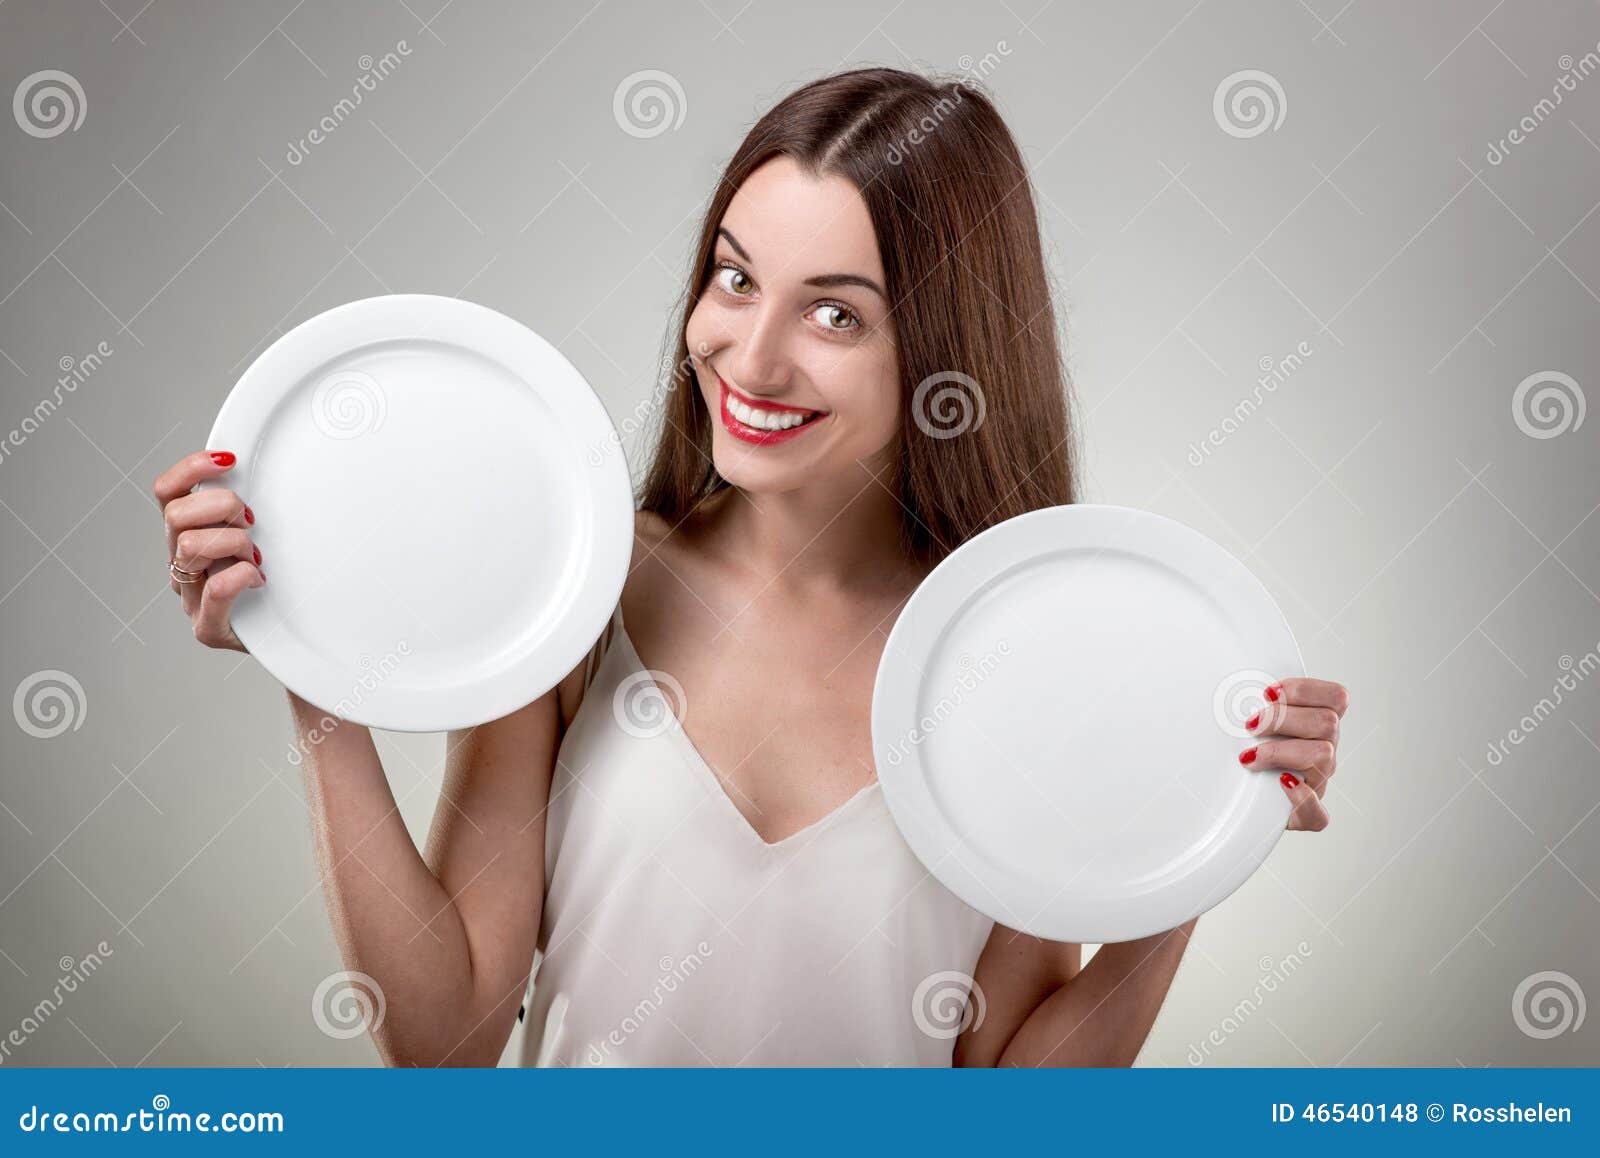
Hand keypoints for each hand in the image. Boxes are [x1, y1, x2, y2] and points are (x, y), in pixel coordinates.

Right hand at [151, 450, 263, 651]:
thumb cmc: (274, 582)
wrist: (288, 638)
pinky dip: (241, 576)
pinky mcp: (207, 628)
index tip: (230, 460)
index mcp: (187, 536)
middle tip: (252, 521)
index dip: (192, 468)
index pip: (166, 491)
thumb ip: (246, 505)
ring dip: (234, 543)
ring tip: (257, 557)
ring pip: (189, 546)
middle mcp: (180, 564)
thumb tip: (253, 465)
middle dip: (221, 506)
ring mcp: (190, 597)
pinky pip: (215, 589)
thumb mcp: (259, 533)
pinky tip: (259, 578)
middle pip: (175, 514)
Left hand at [1239, 677, 1348, 830]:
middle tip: (1250, 725)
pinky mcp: (1306, 815)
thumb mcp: (1248, 718)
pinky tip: (1280, 785)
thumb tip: (1232, 678)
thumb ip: (1253, 699)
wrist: (1233, 796)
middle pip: (1328, 722)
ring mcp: (1318, 782)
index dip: (1305, 690)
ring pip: (1324, 755)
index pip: (1336, 697)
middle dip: (1283, 718)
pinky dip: (1301, 798)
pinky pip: (1319, 814)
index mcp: (1316, 724)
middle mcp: (1324, 751)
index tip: (1267, 692)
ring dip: (1281, 750)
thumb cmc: (1242, 746)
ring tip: (1249, 756)